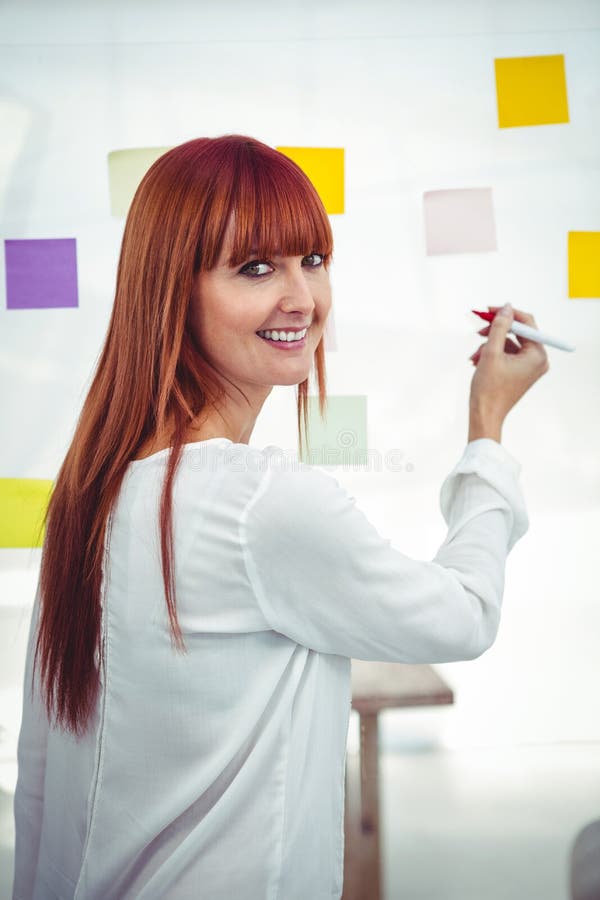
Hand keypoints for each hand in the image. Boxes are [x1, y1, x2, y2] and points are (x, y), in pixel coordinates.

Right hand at [469, 304, 549, 425]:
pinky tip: (477, 361)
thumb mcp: (491, 353)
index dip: (507, 314)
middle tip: (479, 329)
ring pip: (508, 344)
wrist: (484, 416)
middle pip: (518, 333)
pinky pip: (507, 355)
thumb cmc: (489, 389)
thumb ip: (499, 327)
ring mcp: (529, 367)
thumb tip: (506, 308)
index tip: (490, 310)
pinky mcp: (520, 372)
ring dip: (489, 345)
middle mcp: (538, 360)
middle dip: (495, 332)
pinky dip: (492, 354)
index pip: (527, 324)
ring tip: (475, 355)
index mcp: (537, 355)